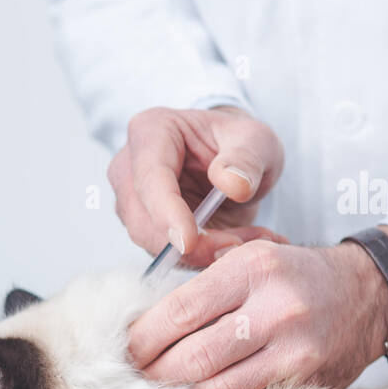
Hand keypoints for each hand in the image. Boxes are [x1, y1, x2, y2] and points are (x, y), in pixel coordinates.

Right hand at [110, 104, 287, 265]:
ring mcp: (133, 201)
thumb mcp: (257, 140)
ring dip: (198, 252)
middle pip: (141, 219)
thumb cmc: (239, 144)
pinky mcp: (144, 228)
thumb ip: (248, 157)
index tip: (190, 241)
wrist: (234, 163)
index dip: (166, 212)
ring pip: (151, 242)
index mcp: (151, 131)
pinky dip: (201, 257)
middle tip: (235, 247)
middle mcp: (130, 167)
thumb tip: (232, 184)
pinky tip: (232, 245)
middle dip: (185, 244)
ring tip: (244, 241)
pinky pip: (166, 254)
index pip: (150, 177)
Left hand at [128, 237, 387, 388]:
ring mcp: (295, 351)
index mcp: (253, 269)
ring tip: (167, 387)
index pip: (180, 311)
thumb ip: (199, 278)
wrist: (368, 294)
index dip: (144, 338)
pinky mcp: (308, 382)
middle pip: (193, 357)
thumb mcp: (250, 255)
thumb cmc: (296, 276)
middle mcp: (276, 308)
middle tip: (137, 377)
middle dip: (155, 373)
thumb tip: (142, 316)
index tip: (126, 350)